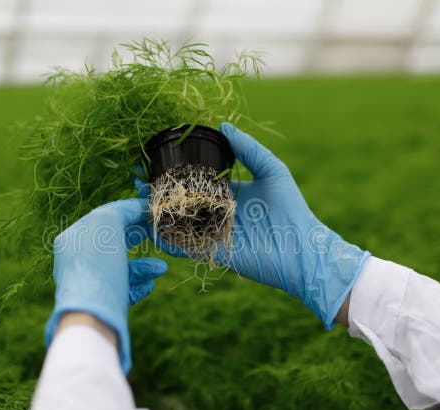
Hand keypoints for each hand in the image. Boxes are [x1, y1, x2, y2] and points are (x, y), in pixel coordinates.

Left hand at [44, 198, 167, 373]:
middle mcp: (79, 259)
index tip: (155, 211)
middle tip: (160, 233)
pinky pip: (124, 288)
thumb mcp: (106, 224)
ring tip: (162, 268)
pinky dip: (140, 284)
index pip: (105, 217)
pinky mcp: (102, 302)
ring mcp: (90, 281)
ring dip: (145, 265)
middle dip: (139, 237)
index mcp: (74, 238)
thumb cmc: (96, 266)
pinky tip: (150, 285)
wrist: (90, 318)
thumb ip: (120, 210)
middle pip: (114, 242)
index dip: (131, 211)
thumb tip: (136, 208)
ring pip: (122, 267)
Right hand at [136, 123, 367, 328]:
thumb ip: (249, 149)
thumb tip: (224, 124)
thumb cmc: (291, 208)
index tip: (156, 161)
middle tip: (138, 182)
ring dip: (158, 215)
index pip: (198, 181)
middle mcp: (218, 213)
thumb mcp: (272, 170)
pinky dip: (168, 241)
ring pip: (180, 223)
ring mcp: (213, 234)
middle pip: (183, 202)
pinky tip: (151, 230)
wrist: (303, 249)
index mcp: (229, 193)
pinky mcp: (213, 254)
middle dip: (160, 193)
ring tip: (137, 202)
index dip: (178, 173)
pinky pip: (185, 247)